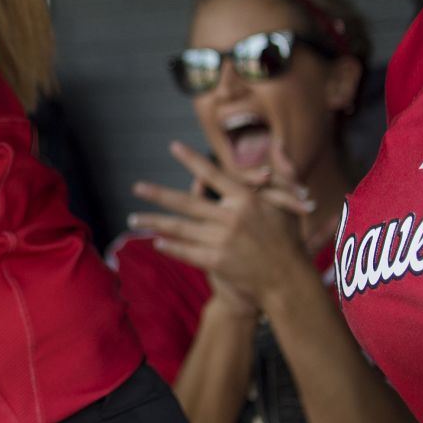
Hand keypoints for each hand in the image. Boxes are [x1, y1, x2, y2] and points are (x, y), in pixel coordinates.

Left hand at [129, 141, 311, 306]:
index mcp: (247, 200)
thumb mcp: (289, 203)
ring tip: (133, 218)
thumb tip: (277, 142)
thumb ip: (282, 171)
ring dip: (154, 222)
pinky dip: (171, 247)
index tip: (173, 146)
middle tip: (136, 186)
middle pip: (187, 203)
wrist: (288, 280)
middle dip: (158, 194)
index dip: (192, 160)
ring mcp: (223, 240)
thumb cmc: (288, 240)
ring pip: (181, 228)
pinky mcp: (217, 261)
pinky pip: (187, 251)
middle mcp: (232, 217)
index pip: (214, 174)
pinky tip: (155, 241)